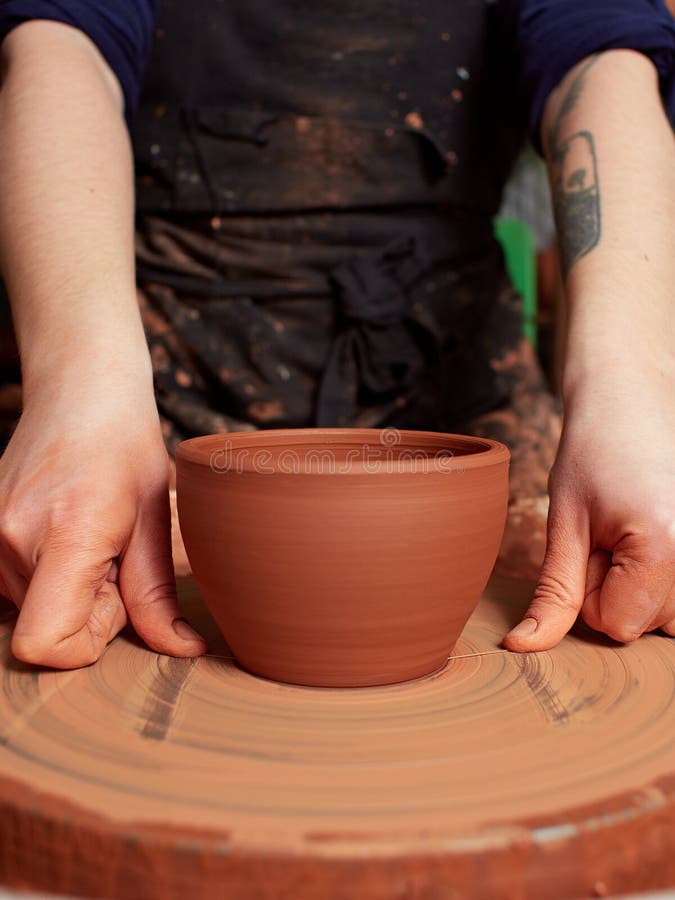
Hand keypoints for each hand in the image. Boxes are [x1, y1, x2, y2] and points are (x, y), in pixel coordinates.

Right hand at [0, 370, 205, 667]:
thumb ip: (158, 596)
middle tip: (113, 554)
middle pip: (44, 627)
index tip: (116, 602)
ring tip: (92, 537)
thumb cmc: (126, 449)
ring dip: (68, 589)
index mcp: (66, 534)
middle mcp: (10, 538)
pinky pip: (13, 583)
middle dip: (88, 607)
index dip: (86, 642)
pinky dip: (45, 574)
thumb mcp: (155, 521)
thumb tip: (182, 651)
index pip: (45, 643)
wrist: (81, 394)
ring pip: (29, 607)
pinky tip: (67, 534)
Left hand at [504, 364, 674, 649]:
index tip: (591, 544)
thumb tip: (523, 648)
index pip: (616, 625)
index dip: (590, 592)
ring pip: (669, 614)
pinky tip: (651, 534)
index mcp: (664, 548)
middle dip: (617, 589)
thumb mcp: (565, 524)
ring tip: (632, 533)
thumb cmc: (591, 454)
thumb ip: (554, 593)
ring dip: (641, 585)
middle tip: (612, 533)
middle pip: (646, 624)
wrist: (630, 401)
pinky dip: (661, 576)